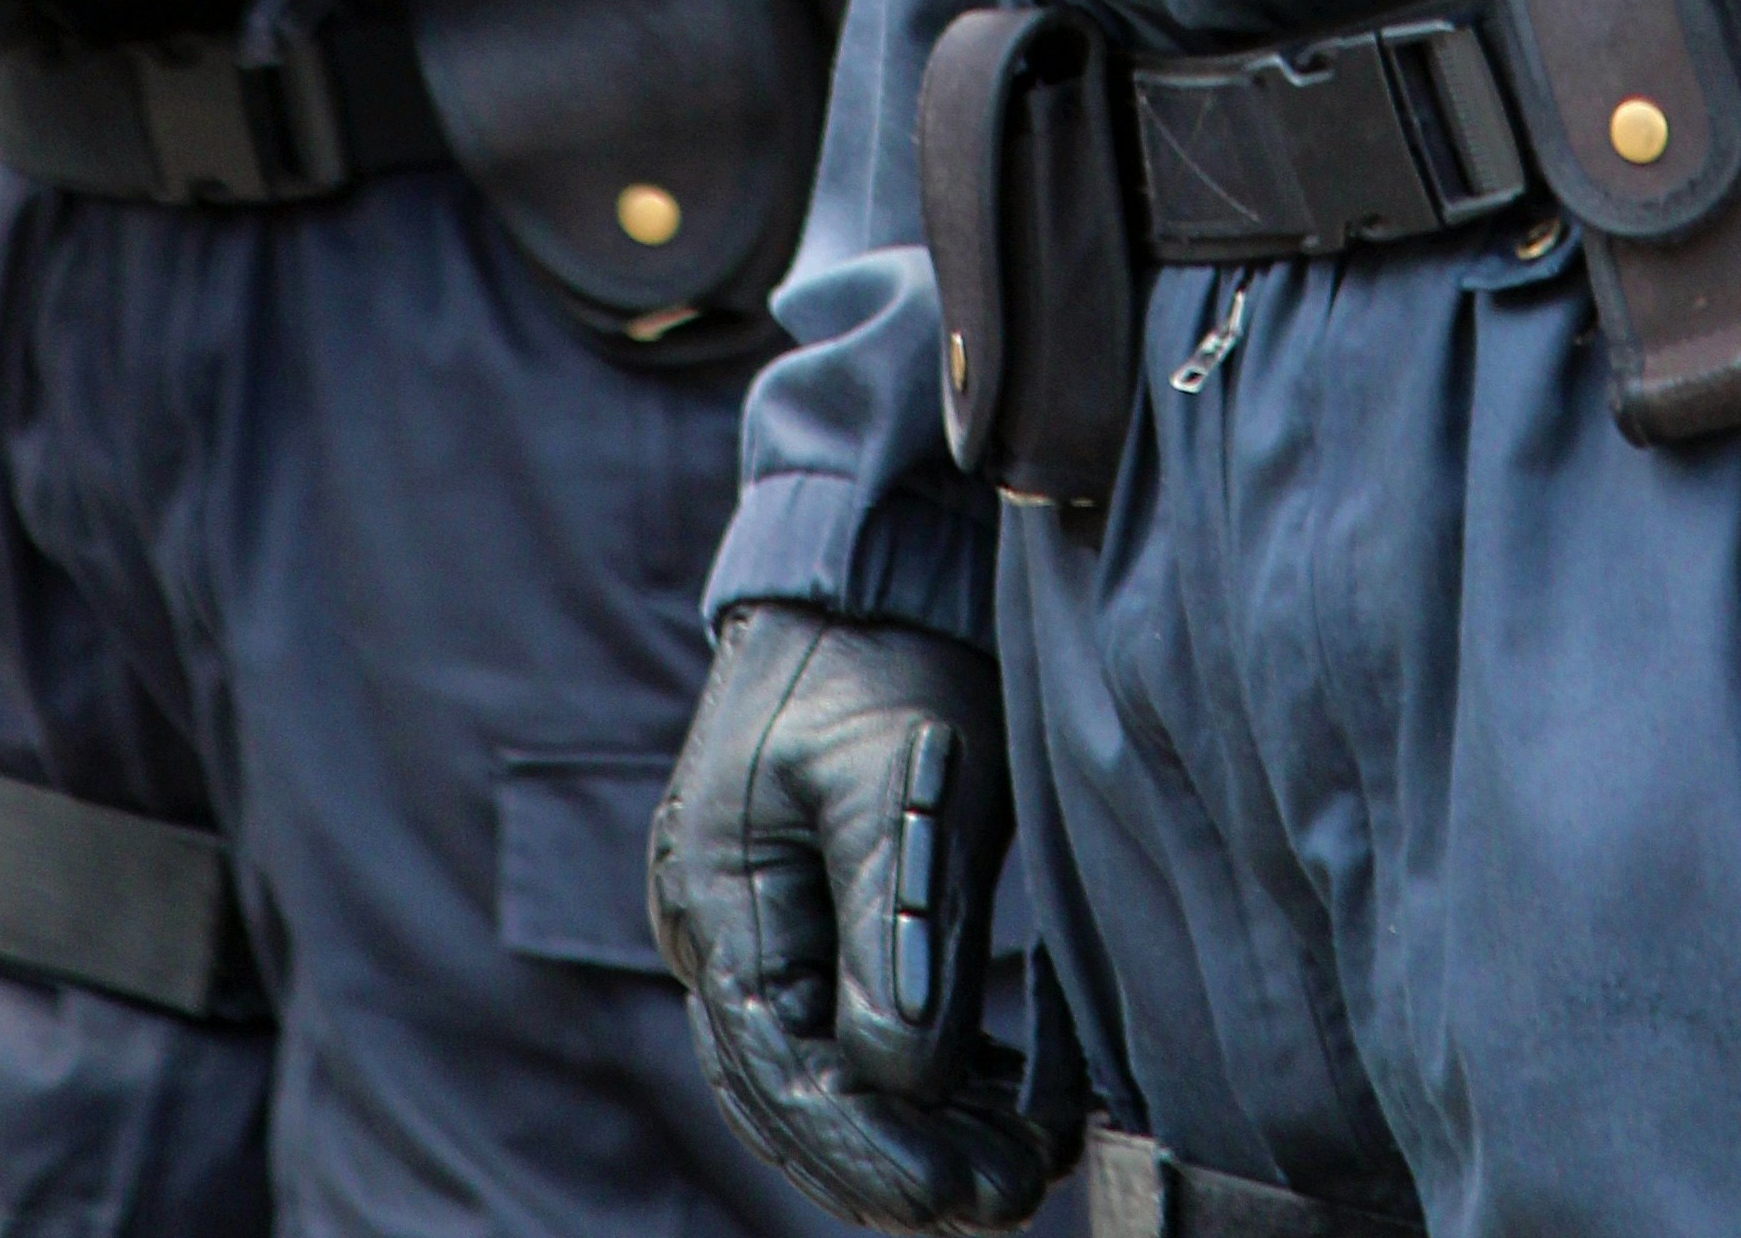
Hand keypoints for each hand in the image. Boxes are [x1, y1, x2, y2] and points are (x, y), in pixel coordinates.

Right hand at [648, 608, 1075, 1234]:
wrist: (879, 566)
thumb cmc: (883, 655)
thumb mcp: (897, 776)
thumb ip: (893, 928)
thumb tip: (901, 1079)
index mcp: (717, 897)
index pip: (783, 1076)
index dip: (873, 1155)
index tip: (965, 1203)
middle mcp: (720, 926)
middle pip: (796, 1096)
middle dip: (900, 1165)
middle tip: (1010, 1203)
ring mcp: (760, 923)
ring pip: (827, 1074)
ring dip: (921, 1132)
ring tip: (1023, 1169)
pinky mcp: (814, 913)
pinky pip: (852, 1028)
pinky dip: (926, 1077)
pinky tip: (1000, 1102)